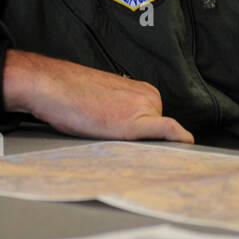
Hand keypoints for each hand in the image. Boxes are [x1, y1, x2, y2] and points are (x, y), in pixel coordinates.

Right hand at [3, 50, 193, 142]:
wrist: (52, 86)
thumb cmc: (72, 95)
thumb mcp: (106, 102)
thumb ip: (124, 113)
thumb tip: (135, 135)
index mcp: (143, 91)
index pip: (156, 123)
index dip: (151, 139)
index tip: (156, 152)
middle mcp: (149, 97)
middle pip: (156, 132)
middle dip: (142, 141)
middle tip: (113, 138)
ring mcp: (144, 108)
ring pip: (157, 138)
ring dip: (142, 145)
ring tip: (106, 135)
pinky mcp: (135, 122)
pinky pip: (166, 130)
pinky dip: (177, 138)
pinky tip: (186, 144)